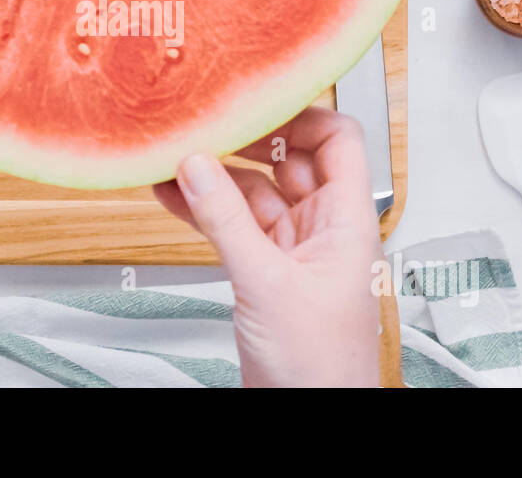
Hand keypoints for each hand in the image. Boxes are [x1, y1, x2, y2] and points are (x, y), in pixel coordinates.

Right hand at [154, 107, 381, 387]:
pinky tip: (174, 195)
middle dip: (247, 142)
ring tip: (175, 156)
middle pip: (289, 162)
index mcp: (347, 221)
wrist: (308, 419)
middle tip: (207, 123)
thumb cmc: (321, 368)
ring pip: (255, 195)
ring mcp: (294, 251)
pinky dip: (207, 211)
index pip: (339, 141)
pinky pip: (236, 227)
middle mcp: (324, 229)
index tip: (258, 102)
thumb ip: (226, 219)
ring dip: (217, 178)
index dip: (302, 116)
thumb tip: (197, 165)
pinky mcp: (267, 274)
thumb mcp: (266, 282)